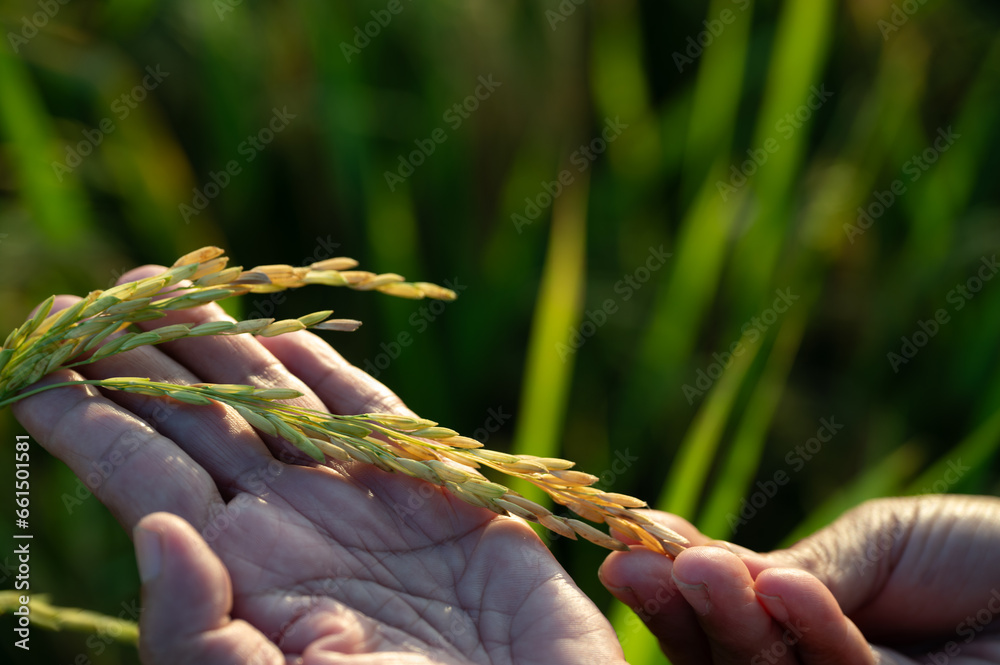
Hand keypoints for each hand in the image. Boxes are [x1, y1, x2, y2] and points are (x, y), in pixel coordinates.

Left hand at [13, 266, 626, 664]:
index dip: (89, 420)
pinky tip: (291, 333)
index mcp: (242, 574)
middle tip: (107, 296)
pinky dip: (332, 368)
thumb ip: (196, 634)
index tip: (41, 359)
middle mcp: (291, 525)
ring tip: (177, 289)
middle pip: (204, 421)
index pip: (145, 478)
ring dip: (230, 345)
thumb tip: (152, 532)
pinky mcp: (433, 485)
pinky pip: (372, 410)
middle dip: (154, 358)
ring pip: (279, 401)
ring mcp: (361, 500)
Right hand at [600, 495, 999, 663]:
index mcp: (806, 625)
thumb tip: (708, 567)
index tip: (630, 545)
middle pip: (725, 658)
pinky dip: (810, 630)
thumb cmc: (977, 554)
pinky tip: (783, 585)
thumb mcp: (876, 544)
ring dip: (726, 621)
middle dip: (678, 611)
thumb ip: (802, 569)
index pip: (725, 616)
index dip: (675, 586)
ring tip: (694, 566)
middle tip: (635, 565)